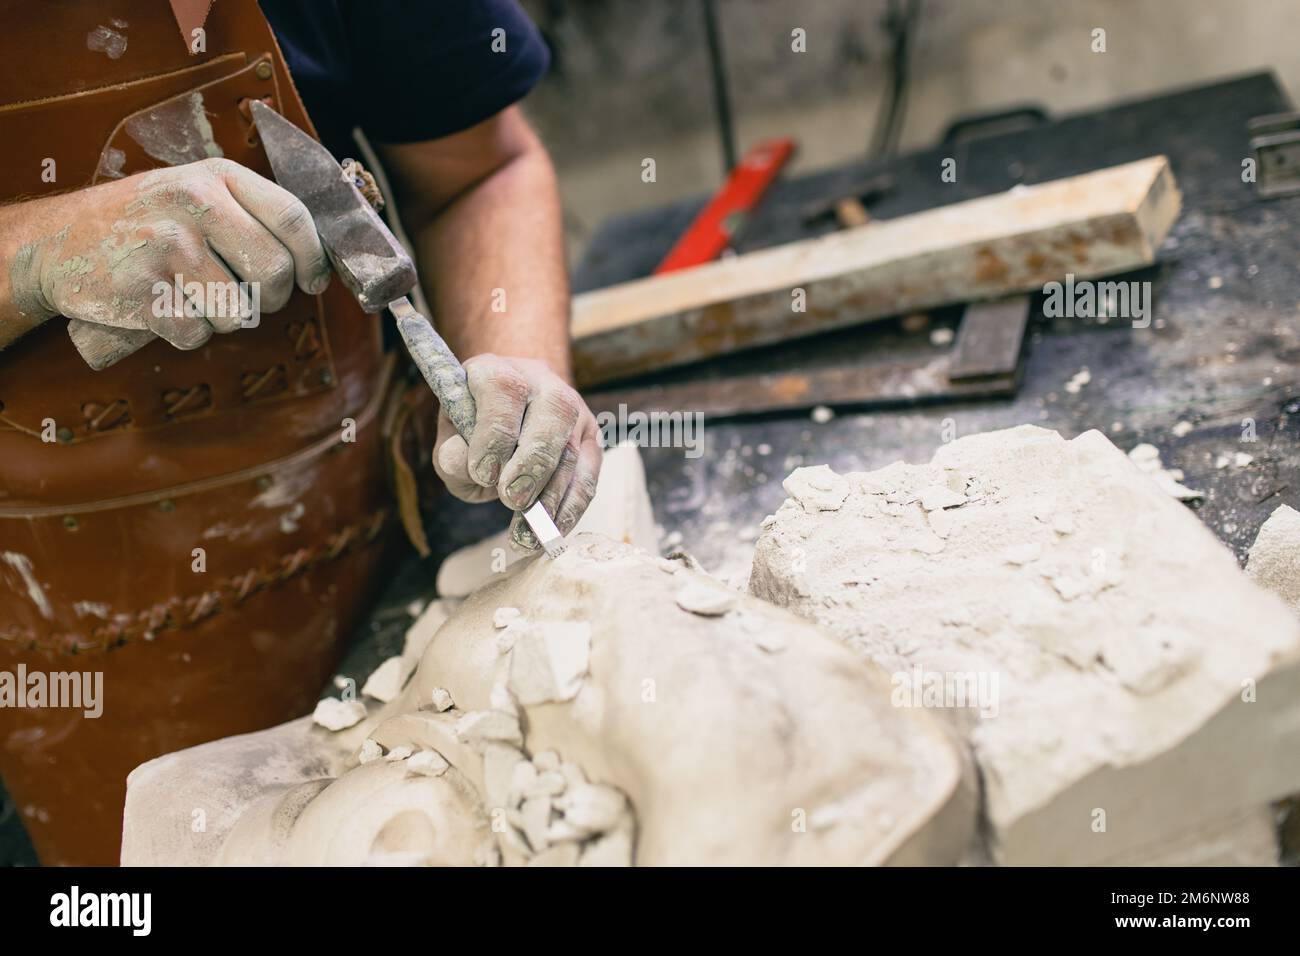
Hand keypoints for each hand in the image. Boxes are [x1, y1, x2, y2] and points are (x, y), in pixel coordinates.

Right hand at [6, 158, 330, 348]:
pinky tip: (163, 307)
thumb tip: (319, 261)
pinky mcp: (144, 290)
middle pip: (275, 273)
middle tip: (248, 296)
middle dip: (271, 299)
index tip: (313, 282)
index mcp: (217, 178)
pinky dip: (186, 333)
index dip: (315, 260)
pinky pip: (197, 334)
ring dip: (224, 318)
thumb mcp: (198, 193)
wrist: (59, 241)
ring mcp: (168, 247)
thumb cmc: (147, 223)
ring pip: (240, 312)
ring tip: (193, 294)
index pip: (294, 220)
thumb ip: (253, 215)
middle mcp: (195, 205)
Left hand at [432, 354, 602, 549]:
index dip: (495, 434)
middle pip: (553, 414)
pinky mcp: (590, 437)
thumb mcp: (450, 439)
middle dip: (533, 464)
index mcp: (496, 369)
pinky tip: (554, 528)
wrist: (505, 413)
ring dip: (552, 495)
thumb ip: (452, 453)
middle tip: (512, 500)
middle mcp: (540, 380)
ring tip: (529, 531)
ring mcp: (572, 407)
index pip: (504, 390)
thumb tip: (467, 467)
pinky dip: (573, 505)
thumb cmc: (471, 432)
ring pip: (573, 448)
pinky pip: (589, 473)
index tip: (484, 473)